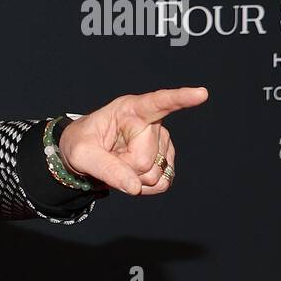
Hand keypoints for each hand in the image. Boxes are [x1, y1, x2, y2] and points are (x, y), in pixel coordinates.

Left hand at [58, 86, 208, 195]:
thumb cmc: (80, 145)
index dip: (180, 98)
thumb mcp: (81, 154)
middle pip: (146, 160)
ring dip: (133, 178)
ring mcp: (162, 142)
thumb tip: (135, 186)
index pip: (158, 102)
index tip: (200, 93)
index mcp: (130, 109)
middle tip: (109, 158)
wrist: (85, 154)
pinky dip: (143, 187)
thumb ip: (106, 169)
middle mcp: (151, 123)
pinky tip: (131, 174)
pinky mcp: (166, 159)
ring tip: (119, 162)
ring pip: (155, 174)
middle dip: (125, 168)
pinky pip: (162, 183)